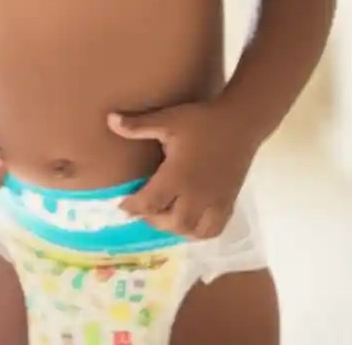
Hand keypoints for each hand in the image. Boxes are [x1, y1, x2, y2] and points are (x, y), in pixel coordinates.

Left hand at [107, 101, 258, 238]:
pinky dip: (198, 232)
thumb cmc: (202, 120)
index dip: (132, 207)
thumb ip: (138, 125)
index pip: (150, 203)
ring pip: (192, 231)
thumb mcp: (168, 119)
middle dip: (153, 220)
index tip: (123, 205)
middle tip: (145, 208)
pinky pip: (213, 230)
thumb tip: (109, 120)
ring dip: (175, 227)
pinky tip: (189, 221)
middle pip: (171, 223)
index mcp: (178, 176)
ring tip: (166, 214)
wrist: (242, 122)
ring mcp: (215, 202)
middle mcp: (197, 195)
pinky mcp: (228, 202)